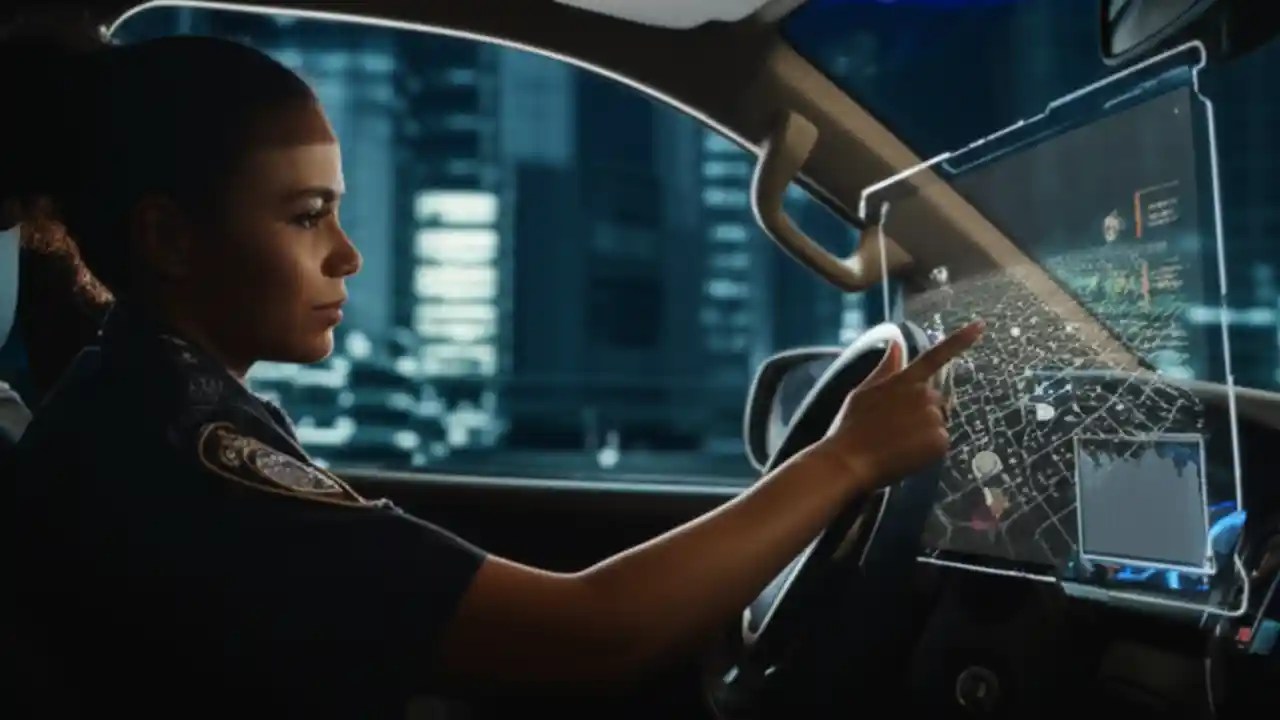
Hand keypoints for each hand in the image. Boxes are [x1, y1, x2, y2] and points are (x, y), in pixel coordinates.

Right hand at [818, 320, 984, 491]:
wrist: (850, 460)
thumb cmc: (851, 426)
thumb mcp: (864, 392)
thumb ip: (885, 369)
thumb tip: (896, 344)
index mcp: (905, 380)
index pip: (936, 356)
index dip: (960, 340)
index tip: (981, 325)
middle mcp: (924, 395)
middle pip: (935, 399)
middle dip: (922, 411)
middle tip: (896, 428)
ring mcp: (933, 417)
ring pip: (937, 421)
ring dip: (924, 430)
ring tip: (898, 443)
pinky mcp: (939, 440)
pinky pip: (940, 442)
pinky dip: (927, 449)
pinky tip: (907, 454)